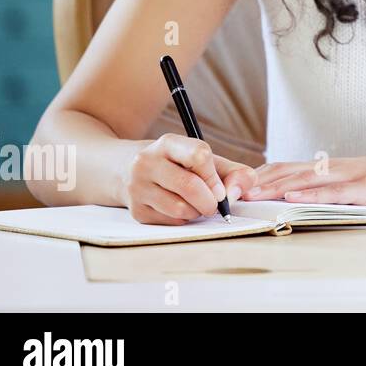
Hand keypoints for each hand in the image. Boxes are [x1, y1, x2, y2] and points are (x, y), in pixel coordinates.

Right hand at [122, 134, 258, 224]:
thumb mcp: (201, 159)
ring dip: (197, 212)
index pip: (199, 155)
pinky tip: (181, 209)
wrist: (125, 170)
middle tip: (216, 205)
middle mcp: (146, 162)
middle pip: (189, 186)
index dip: (215, 177)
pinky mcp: (136, 210)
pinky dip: (184, 219)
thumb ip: (231, 171)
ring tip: (197, 204)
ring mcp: (137, 187)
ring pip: (179, 208)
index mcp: (167, 143)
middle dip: (210, 201)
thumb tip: (240, 191)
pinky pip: (170, 221)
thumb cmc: (176, 164)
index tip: (221, 190)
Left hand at [241, 150, 365, 208]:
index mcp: (334, 168)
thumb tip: (305, 199)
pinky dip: (310, 195)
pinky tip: (292, 197)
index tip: (235, 184)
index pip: (288, 168)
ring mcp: (351, 177)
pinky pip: (333, 192)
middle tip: (229, 190)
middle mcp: (337, 168)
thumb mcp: (360, 183)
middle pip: (289, 172)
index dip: (260, 175)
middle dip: (257, 182)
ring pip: (305, 180)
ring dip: (274, 187)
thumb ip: (334, 189)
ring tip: (249, 193)